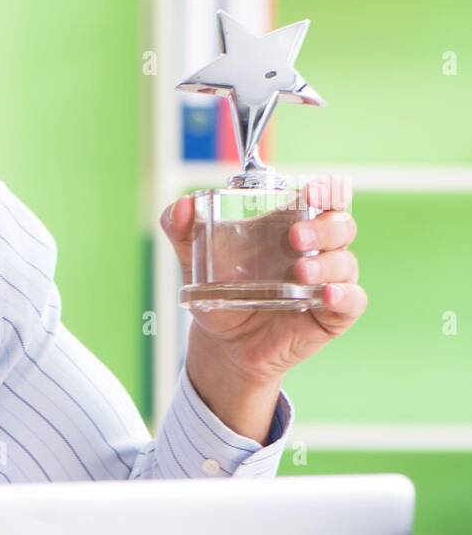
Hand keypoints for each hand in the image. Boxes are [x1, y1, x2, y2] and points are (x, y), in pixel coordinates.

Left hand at [160, 176, 366, 440]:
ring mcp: (328, 281)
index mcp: (291, 226)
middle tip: (294, 237)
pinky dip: (344, 296)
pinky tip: (327, 295)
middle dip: (322, 228)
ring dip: (327, 264)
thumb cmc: (220, 294)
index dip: (326, 190)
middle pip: (340, 226)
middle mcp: (317, 251)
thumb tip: (182, 207)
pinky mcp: (332, 314)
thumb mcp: (197, 262)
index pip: (323, 198)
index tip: (312, 190)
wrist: (223, 344)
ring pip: (346, 262)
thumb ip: (184, 231)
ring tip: (300, 272)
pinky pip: (352, 301)